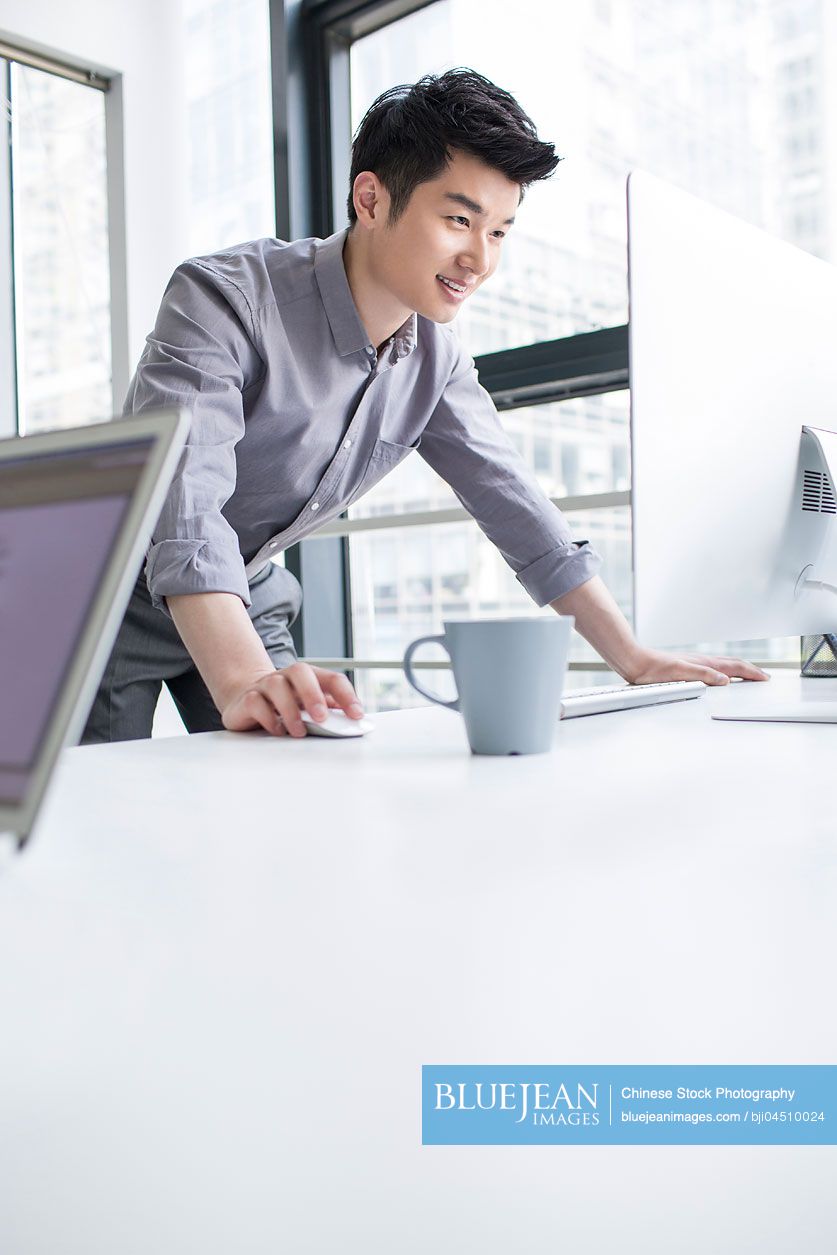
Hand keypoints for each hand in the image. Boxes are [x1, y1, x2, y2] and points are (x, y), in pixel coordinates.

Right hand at [221, 662, 364, 735]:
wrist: (246, 699)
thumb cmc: (285, 704)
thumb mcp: (310, 706)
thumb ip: (330, 710)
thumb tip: (355, 721)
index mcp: (308, 676)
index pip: (332, 679)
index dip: (346, 696)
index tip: (357, 715)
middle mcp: (286, 676)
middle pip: (301, 671)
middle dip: (313, 694)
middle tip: (321, 718)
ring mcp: (265, 685)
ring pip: (276, 686)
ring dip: (290, 710)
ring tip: (299, 731)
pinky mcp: (247, 699)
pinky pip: (255, 702)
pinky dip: (268, 718)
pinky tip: (277, 731)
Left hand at [625, 647, 769, 686]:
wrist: (636, 662)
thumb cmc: (654, 669)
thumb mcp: (680, 673)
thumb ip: (703, 675)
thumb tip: (725, 680)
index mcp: (704, 663)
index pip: (734, 667)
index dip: (752, 673)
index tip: (765, 678)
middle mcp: (702, 661)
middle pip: (733, 664)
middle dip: (751, 670)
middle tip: (764, 677)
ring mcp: (695, 663)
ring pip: (724, 665)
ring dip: (740, 669)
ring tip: (749, 674)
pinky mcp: (687, 666)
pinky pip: (713, 668)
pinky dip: (725, 671)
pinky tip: (720, 676)